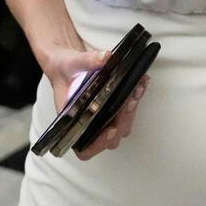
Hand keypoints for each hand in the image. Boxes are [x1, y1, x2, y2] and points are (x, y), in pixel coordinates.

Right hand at [44, 41, 148, 160]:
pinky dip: (135, 98)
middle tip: (129, 100)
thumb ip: (86, 61)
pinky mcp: (113, 107)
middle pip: (110, 137)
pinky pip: (127, 110)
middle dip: (122, 120)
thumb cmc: (64, 69)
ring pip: (122, 125)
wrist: (68, 63)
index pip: (84, 148)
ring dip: (131, 111)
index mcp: (73, 121)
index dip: (98, 144)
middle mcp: (89, 123)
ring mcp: (102, 117)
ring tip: (136, 90)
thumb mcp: (70, 63)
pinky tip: (140, 83)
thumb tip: (105, 58)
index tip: (111, 131)